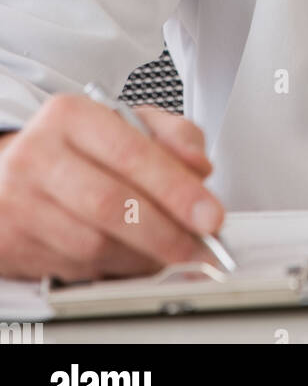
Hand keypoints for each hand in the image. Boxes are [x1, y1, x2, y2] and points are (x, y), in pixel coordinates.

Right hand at [0, 95, 225, 281]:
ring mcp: (19, 203)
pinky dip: (113, 269)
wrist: (13, 171)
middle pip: (110, 204)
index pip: (131, 154)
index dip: (176, 189)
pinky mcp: (11, 243)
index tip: (210, 214)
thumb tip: (199, 169)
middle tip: (198, 246)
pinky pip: (75, 269)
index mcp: (70, 116)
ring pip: (93, 244)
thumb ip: (174, 136)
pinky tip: (131, 257)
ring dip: (142, 256)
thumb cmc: (78, 148)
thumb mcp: (127, 123)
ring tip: (168, 252)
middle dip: (165, 232)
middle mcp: (37, 156)